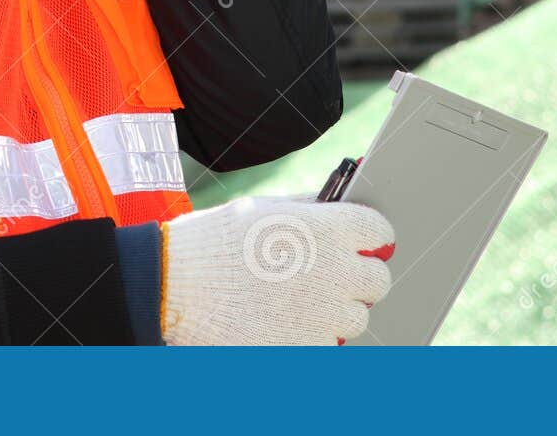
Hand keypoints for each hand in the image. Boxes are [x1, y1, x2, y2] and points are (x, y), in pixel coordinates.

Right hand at [160, 196, 394, 345]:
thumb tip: (341, 205)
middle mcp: (335, 272)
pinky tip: (281, 324)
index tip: (361, 245)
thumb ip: (311, 210)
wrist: (176, 287)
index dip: (369, 239)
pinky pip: (328, 346)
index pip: (380, 233)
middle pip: (376, 280)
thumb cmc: (216, 242)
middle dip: (356, 278)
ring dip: (334, 312)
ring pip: (354, 318)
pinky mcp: (308, 350)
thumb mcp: (265, 209)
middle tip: (326, 278)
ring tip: (294, 303)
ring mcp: (324, 316)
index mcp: (327, 228)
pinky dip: (311, 339)